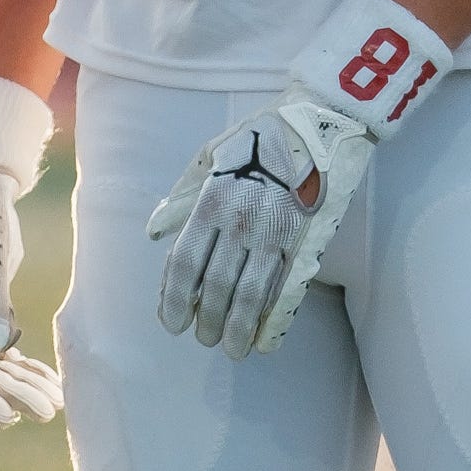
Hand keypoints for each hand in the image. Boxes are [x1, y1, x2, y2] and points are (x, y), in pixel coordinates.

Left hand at [147, 100, 367, 358]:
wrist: (317, 122)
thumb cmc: (257, 137)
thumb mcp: (211, 155)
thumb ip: (182, 196)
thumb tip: (154, 231)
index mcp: (212, 200)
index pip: (186, 263)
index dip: (175, 299)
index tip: (171, 322)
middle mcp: (240, 221)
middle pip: (216, 287)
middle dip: (206, 320)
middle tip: (202, 337)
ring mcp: (275, 233)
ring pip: (250, 296)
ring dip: (237, 329)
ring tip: (230, 348)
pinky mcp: (304, 240)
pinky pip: (284, 289)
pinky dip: (272, 320)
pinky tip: (263, 340)